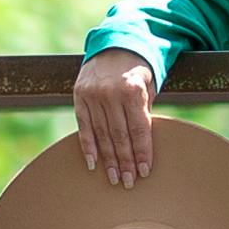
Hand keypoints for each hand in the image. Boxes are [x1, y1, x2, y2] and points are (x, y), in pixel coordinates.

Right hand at [74, 46, 160, 184]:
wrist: (114, 46)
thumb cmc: (137, 72)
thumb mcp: (148, 87)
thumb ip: (144, 113)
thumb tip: (142, 147)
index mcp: (133, 90)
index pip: (139, 129)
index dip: (142, 152)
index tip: (145, 171)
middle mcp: (111, 93)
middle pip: (120, 136)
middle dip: (126, 162)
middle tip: (129, 182)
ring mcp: (93, 95)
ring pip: (102, 134)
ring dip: (109, 160)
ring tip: (115, 179)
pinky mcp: (79, 97)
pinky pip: (84, 126)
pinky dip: (88, 146)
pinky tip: (94, 164)